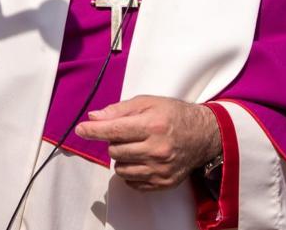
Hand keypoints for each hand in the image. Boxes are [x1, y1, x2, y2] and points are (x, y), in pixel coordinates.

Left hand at [74, 95, 220, 190]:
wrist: (204, 135)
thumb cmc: (175, 115)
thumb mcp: (148, 103)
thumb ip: (120, 110)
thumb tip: (95, 117)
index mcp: (152, 125)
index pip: (113, 130)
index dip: (93, 130)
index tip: (81, 130)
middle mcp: (157, 149)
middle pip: (115, 151)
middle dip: (113, 141)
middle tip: (127, 133)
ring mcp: (160, 169)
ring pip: (121, 169)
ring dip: (121, 158)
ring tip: (135, 146)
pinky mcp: (163, 182)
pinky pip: (132, 182)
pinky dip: (130, 171)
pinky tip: (140, 159)